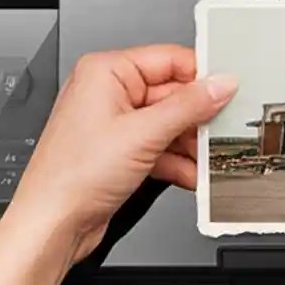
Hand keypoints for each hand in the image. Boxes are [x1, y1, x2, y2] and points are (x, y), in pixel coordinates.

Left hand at [2, 44, 236, 264]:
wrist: (52, 224)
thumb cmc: (72, 176)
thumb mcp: (142, 135)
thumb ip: (188, 107)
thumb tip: (220, 84)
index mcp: (106, 72)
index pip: (169, 59)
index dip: (202, 76)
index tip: (231, 90)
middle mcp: (108, 93)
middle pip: (172, 94)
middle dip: (199, 118)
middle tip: (226, 131)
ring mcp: (115, 124)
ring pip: (169, 124)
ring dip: (192, 145)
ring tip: (213, 159)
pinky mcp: (121, 152)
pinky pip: (160, 148)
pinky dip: (178, 162)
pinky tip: (195, 176)